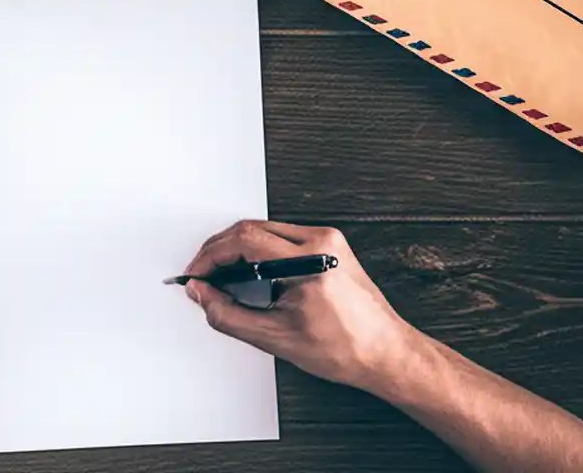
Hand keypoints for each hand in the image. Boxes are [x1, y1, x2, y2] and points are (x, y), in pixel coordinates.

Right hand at [183, 220, 415, 391]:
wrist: (386, 352)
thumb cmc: (347, 348)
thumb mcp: (275, 337)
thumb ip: (228, 314)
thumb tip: (202, 294)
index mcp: (310, 261)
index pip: (244, 240)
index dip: (211, 256)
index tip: (197, 273)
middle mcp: (321, 242)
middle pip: (251, 229)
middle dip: (220, 250)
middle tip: (204, 275)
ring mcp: (328, 241)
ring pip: (265, 229)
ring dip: (238, 249)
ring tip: (224, 277)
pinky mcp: (331, 245)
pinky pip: (283, 236)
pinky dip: (259, 250)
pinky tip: (250, 273)